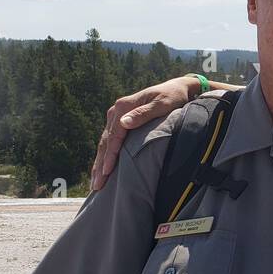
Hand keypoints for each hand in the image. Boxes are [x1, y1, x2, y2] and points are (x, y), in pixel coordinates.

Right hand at [89, 76, 196, 190]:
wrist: (176, 88)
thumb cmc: (172, 97)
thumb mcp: (162, 104)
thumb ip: (144, 113)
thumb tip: (124, 123)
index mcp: (124, 106)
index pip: (114, 136)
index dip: (110, 155)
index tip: (106, 172)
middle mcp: (116, 111)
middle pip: (105, 141)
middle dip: (100, 165)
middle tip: (97, 185)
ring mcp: (117, 116)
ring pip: (104, 142)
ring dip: (99, 163)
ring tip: (96, 182)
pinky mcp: (120, 121)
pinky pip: (109, 140)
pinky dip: (105, 155)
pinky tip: (101, 168)